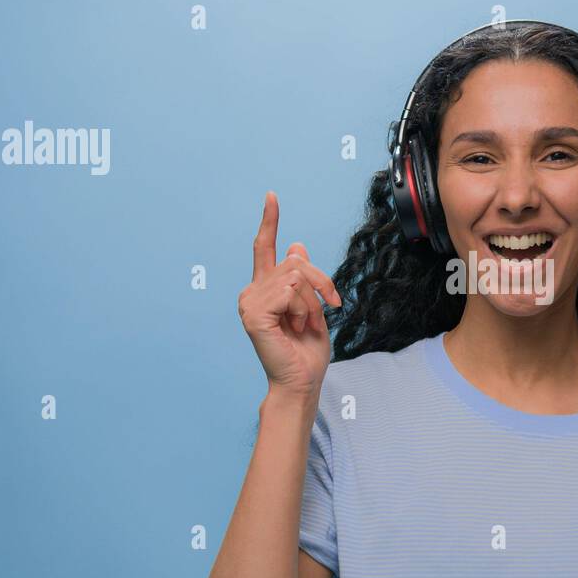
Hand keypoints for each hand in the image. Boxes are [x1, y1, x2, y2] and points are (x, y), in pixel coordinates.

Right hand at [238, 191, 341, 397]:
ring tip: (306, 324)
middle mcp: (252, 291)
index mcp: (265, 289)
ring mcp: (249, 302)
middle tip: (327, 309)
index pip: (265, 248)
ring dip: (313, 302)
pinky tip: (296, 327)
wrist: (302, 381)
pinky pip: (291, 290)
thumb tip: (296, 246)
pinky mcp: (254, 313)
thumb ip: (303, 279)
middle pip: (295, 261)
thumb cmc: (307, 351)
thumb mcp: (314, 307)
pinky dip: (304, 308)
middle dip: (322, 283)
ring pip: (297, 275)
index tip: (272, 197)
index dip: (270, 221)